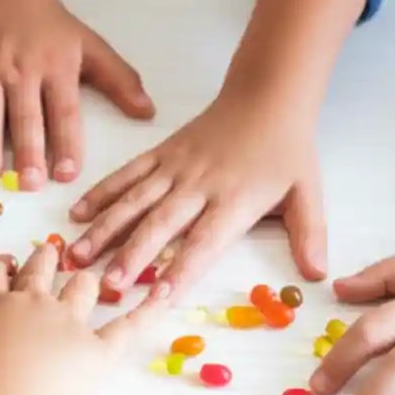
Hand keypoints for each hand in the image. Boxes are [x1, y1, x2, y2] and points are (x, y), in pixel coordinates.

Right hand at [0, 0, 154, 189]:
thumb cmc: (53, 26)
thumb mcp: (91, 48)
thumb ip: (120, 82)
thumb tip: (147, 113)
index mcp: (57, 66)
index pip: (63, 112)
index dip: (66, 143)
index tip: (66, 174)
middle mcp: (22, 68)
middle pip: (26, 116)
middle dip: (28, 152)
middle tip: (29, 184)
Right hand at [0, 245, 156, 394]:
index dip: (0, 267)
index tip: (6, 263)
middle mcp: (34, 304)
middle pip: (39, 272)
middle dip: (45, 258)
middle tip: (50, 249)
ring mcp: (69, 324)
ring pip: (80, 289)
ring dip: (85, 278)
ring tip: (91, 272)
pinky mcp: (97, 350)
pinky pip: (126, 328)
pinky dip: (146, 311)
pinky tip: (162, 294)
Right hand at [68, 93, 325, 298]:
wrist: (266, 95)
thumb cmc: (286, 150)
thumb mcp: (308, 192)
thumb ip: (310, 234)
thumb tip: (318, 274)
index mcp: (234, 199)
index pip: (204, 241)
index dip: (180, 270)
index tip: (157, 298)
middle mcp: (199, 185)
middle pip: (160, 224)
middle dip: (131, 256)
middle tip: (106, 285)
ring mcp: (175, 167)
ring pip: (134, 200)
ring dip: (105, 229)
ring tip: (77, 255)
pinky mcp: (161, 153)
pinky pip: (127, 174)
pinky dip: (102, 193)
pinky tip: (78, 214)